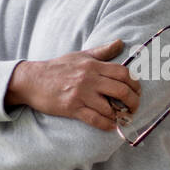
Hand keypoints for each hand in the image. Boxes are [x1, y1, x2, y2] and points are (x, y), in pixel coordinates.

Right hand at [6, 40, 140, 131]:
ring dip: (119, 115)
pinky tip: (111, 126)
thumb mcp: (81, 55)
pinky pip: (94, 119)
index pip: (122, 73)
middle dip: (133, 101)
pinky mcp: (72, 108)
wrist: (32, 80)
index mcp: (93, 65)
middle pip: (121, 90)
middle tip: (134, 107)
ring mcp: (80, 94)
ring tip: (122, 117)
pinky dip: (106, 124)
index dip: (135, 83)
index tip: (137, 91)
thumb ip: (102, 51)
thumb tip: (120, 43)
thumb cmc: (58, 68)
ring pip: (109, 107)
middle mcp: (89, 79)